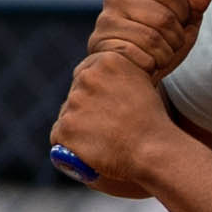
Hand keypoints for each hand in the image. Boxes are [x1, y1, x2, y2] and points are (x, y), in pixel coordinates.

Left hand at [47, 47, 177, 195]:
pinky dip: (69, 145)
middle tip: (104, 126)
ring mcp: (73, 103)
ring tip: (101, 140)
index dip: (94, 92)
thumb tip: (104, 85)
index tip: (103, 107)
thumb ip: (118, 77)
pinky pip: (58, 135)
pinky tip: (88, 151)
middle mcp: (87, 77)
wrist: (152, 150)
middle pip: (76, 93)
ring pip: (68, 115)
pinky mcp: (64, 128)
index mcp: (107, 61)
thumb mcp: (142, 84)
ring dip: (78, 127)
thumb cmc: (152, 123)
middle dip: (85, 108)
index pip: (87, 72)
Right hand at [87, 0, 210, 82]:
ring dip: (165, 54)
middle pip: (164, 17)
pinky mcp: (101, 45)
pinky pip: (140, 56)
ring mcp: (106, 20)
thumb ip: (196, 1)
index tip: (180, 21)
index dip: (184, 12)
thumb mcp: (183, 22)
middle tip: (169, 43)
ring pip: (152, 38)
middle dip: (175, 37)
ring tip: (157, 55)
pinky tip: (144, 64)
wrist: (131, 72)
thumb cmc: (159, 41)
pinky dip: (151, 65)